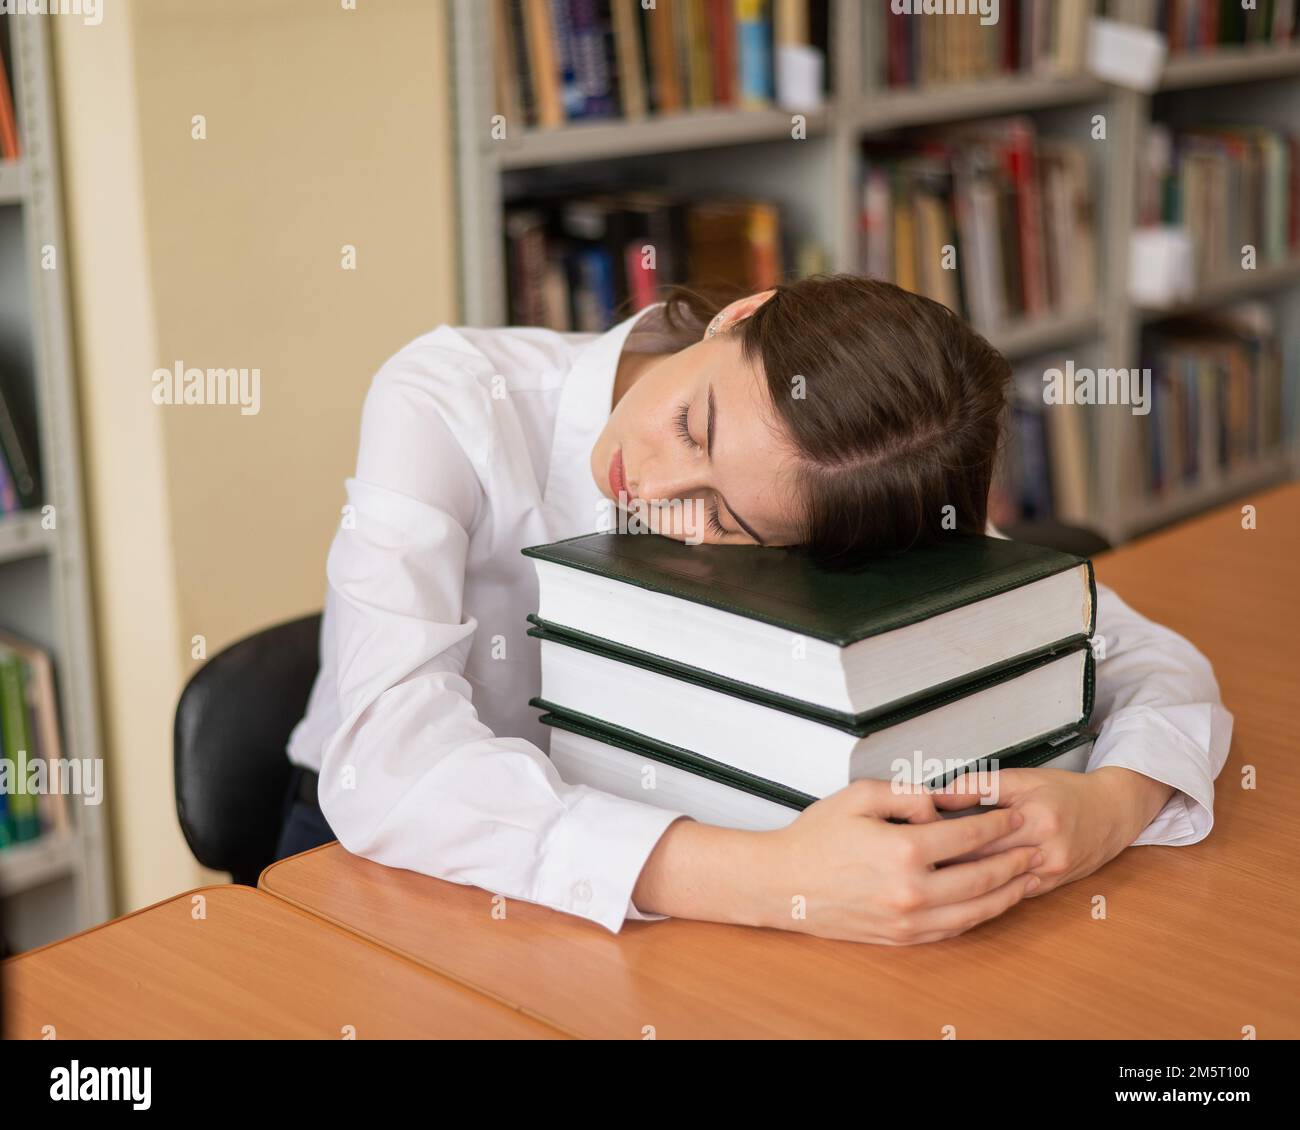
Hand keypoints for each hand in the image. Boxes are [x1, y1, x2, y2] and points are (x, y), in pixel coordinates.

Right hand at [752, 779, 1040, 944]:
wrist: (781, 885)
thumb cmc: (814, 840)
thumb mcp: (859, 796)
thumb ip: (908, 793)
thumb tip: (943, 802)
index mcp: (904, 851)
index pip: (968, 835)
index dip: (997, 825)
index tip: (1013, 817)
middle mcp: (911, 891)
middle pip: (982, 877)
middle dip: (1014, 862)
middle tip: (1033, 849)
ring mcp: (907, 920)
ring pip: (974, 910)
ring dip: (1006, 895)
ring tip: (1026, 880)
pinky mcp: (900, 937)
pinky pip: (952, 930)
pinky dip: (978, 917)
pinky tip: (989, 904)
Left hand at [931, 767, 1174, 894]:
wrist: (1112, 813)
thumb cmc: (1066, 792)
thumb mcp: (1022, 778)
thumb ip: (978, 785)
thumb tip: (937, 795)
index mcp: (1036, 818)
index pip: (978, 833)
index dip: (942, 837)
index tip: (911, 838)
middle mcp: (1045, 850)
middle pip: (983, 861)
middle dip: (944, 863)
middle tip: (908, 863)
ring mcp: (1049, 873)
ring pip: (994, 882)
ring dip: (960, 882)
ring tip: (924, 878)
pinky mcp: (1049, 887)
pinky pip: (1009, 893)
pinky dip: (983, 891)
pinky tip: (955, 891)